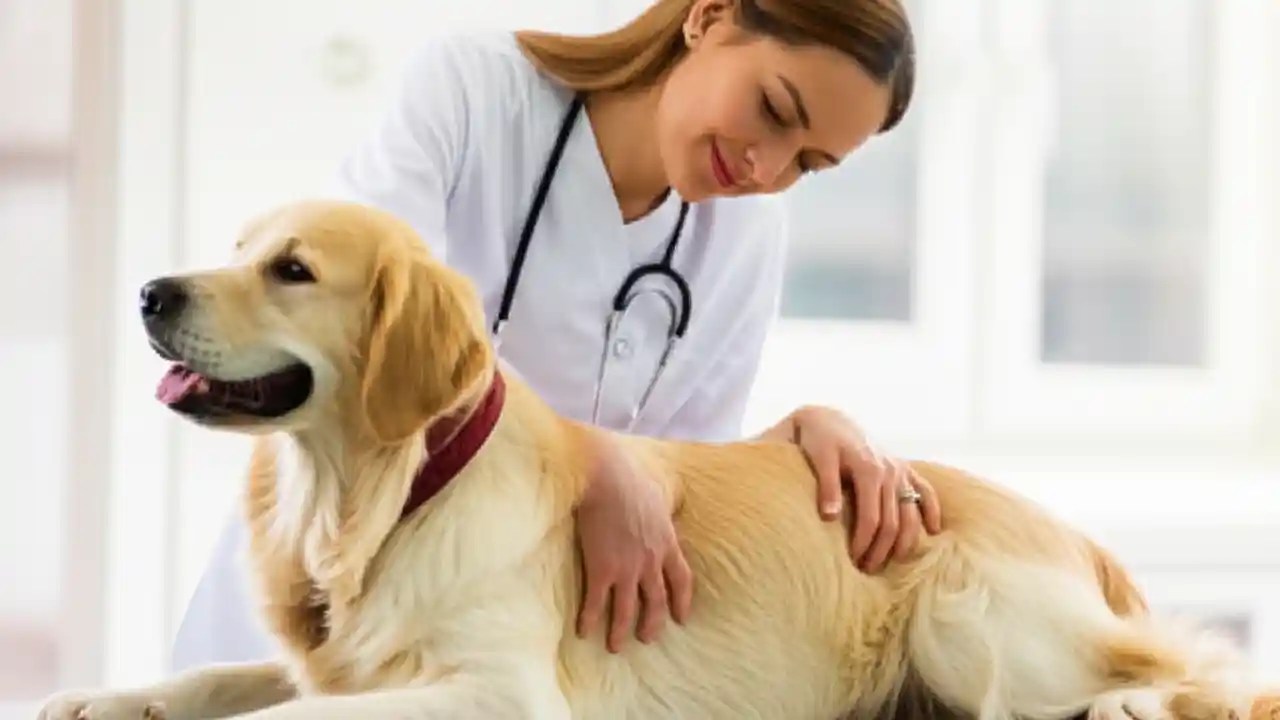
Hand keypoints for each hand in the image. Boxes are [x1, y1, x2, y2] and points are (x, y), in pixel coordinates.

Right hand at [573, 432, 692, 652]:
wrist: (605, 476)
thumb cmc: (628, 477)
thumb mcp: (656, 495)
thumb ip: (659, 510)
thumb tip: (657, 507)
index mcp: (667, 542)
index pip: (682, 580)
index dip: (682, 602)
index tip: (681, 618)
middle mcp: (651, 561)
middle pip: (656, 601)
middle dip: (652, 624)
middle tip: (646, 639)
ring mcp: (627, 567)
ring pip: (627, 609)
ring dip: (621, 631)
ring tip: (616, 646)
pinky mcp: (601, 568)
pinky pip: (596, 602)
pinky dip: (590, 620)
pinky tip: (583, 632)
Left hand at [766, 406, 942, 571]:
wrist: (828, 420)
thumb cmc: (819, 441)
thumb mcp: (819, 459)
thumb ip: (827, 486)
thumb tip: (830, 516)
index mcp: (870, 470)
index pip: (872, 519)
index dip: (864, 543)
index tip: (854, 562)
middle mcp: (890, 471)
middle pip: (893, 521)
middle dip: (882, 549)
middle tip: (868, 569)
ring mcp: (899, 470)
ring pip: (912, 513)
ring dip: (905, 540)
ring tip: (893, 562)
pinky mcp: (904, 467)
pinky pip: (925, 490)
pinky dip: (932, 510)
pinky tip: (934, 531)